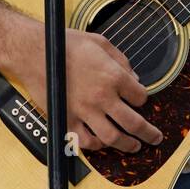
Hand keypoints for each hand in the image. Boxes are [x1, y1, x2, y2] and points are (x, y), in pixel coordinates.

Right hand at [17, 25, 163, 153]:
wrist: (34, 52)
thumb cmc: (65, 45)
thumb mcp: (100, 42)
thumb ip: (121, 60)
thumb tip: (134, 78)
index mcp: (113, 75)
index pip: (140, 96)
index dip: (142, 98)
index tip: (139, 100)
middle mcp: (102, 96)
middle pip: (134, 123)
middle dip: (148, 133)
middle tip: (155, 137)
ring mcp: (84, 111)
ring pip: (113, 137)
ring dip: (127, 145)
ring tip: (134, 146)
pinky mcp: (67, 119)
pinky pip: (86, 141)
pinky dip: (97, 145)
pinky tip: (102, 142)